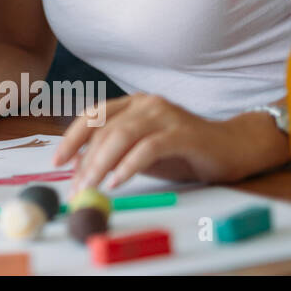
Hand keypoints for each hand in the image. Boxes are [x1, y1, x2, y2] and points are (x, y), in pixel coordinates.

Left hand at [53, 94, 290, 191]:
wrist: (234, 148)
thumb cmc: (184, 151)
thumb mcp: (142, 151)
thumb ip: (115, 152)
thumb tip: (80, 168)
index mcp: (132, 103)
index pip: (92, 116)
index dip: (71, 138)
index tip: (56, 162)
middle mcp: (145, 103)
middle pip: (104, 128)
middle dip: (85, 160)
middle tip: (76, 187)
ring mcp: (164, 115)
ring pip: (121, 136)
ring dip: (101, 164)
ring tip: (91, 188)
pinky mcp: (182, 132)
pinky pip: (148, 148)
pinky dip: (129, 166)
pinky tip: (118, 182)